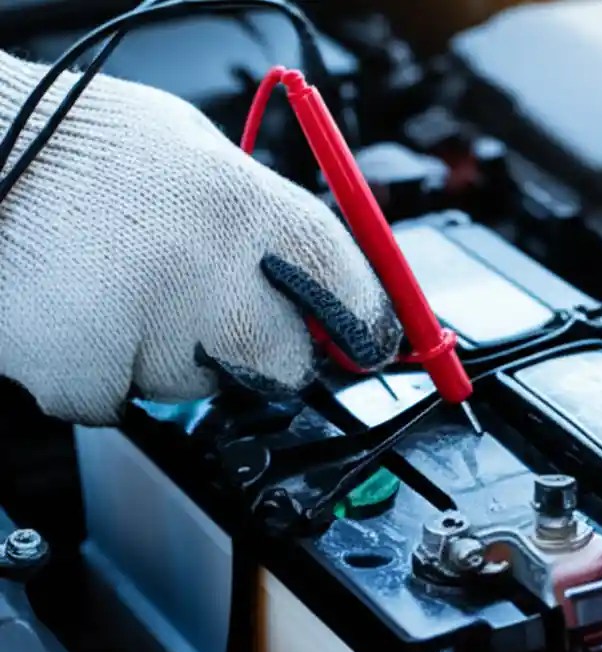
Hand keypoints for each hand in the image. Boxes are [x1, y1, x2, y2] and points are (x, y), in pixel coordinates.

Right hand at [0, 51, 401, 424]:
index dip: (368, 321)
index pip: (349, 288)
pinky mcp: (85, 377)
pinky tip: (82, 314)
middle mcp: (204, 271)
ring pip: (201, 386)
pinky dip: (104, 371)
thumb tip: (326, 275)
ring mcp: (144, 330)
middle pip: (285, 362)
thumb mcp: (194, 153)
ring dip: (176, 356)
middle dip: (264, 351)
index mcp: (242, 205)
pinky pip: (121, 399)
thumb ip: (264, 217)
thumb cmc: (75, 146)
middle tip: (220, 314)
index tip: (371, 340)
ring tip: (123, 289)